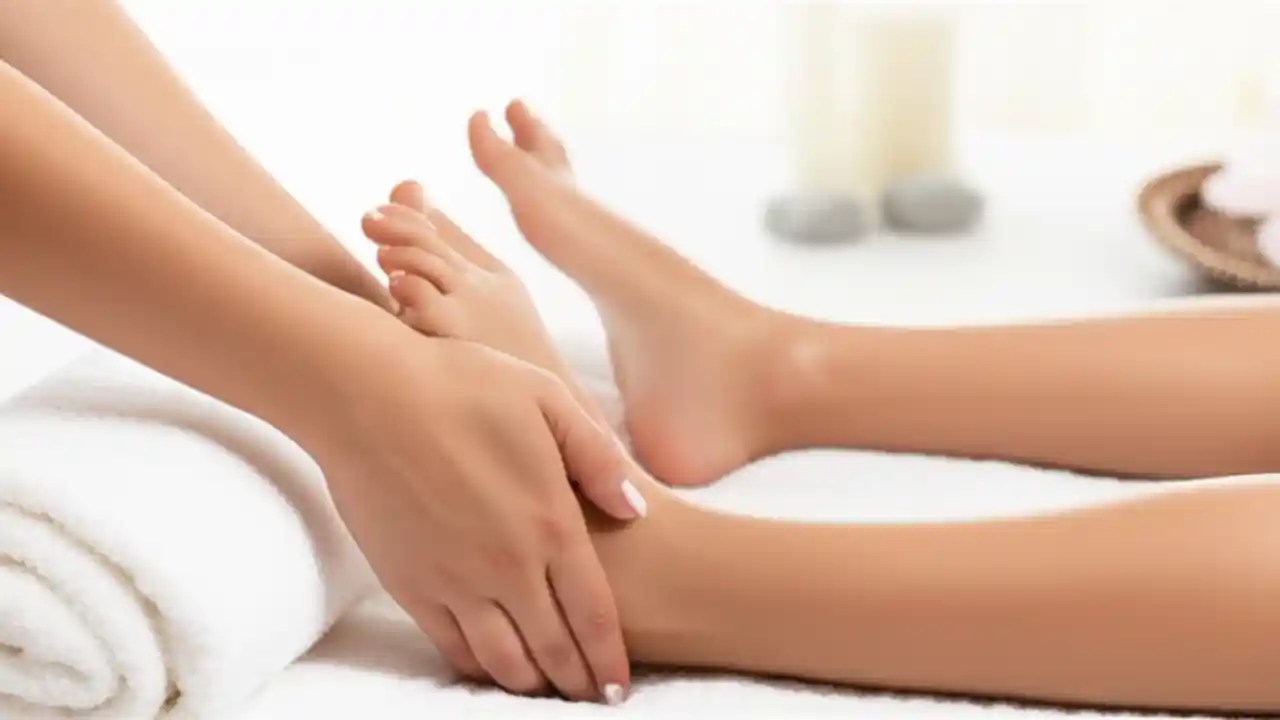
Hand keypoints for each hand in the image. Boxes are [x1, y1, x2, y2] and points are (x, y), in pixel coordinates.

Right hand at [307, 326, 643, 702]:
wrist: (367, 396)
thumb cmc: (461, 386)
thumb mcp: (547, 401)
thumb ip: (597, 459)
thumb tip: (635, 509)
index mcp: (549, 523)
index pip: (592, 614)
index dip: (608, 658)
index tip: (617, 688)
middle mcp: (506, 566)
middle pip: (552, 649)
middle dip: (575, 681)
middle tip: (589, 698)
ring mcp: (455, 581)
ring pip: (501, 660)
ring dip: (529, 682)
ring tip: (544, 688)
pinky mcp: (410, 585)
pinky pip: (450, 646)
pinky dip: (476, 666)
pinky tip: (488, 666)